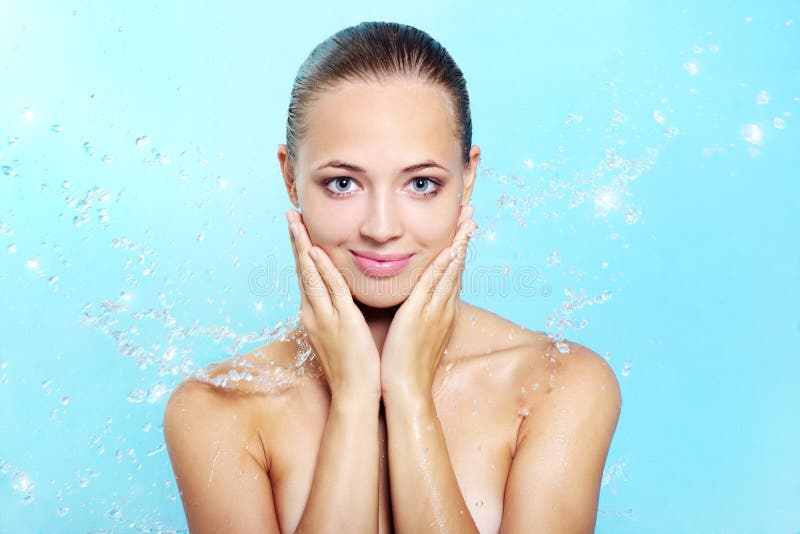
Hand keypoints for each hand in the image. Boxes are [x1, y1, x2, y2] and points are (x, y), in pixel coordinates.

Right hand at [286, 209, 380, 400]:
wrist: (354, 395)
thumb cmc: (352, 367)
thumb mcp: (340, 334)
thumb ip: (338, 313)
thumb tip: (341, 298)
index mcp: (315, 315)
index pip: (306, 276)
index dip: (301, 250)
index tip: (298, 227)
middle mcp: (314, 313)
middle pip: (302, 270)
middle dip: (296, 241)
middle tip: (290, 213)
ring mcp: (325, 317)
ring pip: (311, 275)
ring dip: (303, 246)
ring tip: (296, 222)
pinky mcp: (342, 322)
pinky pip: (331, 291)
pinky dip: (322, 270)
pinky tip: (315, 252)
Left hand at [380, 205, 475, 398]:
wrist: (407, 390)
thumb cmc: (407, 365)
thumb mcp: (418, 335)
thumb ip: (420, 316)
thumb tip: (417, 304)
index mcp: (441, 312)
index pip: (452, 274)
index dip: (458, 249)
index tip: (462, 228)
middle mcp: (443, 308)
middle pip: (456, 267)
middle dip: (463, 239)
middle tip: (471, 213)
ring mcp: (434, 311)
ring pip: (450, 271)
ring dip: (458, 244)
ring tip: (466, 221)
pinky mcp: (420, 316)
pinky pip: (433, 285)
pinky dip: (443, 266)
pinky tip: (449, 249)